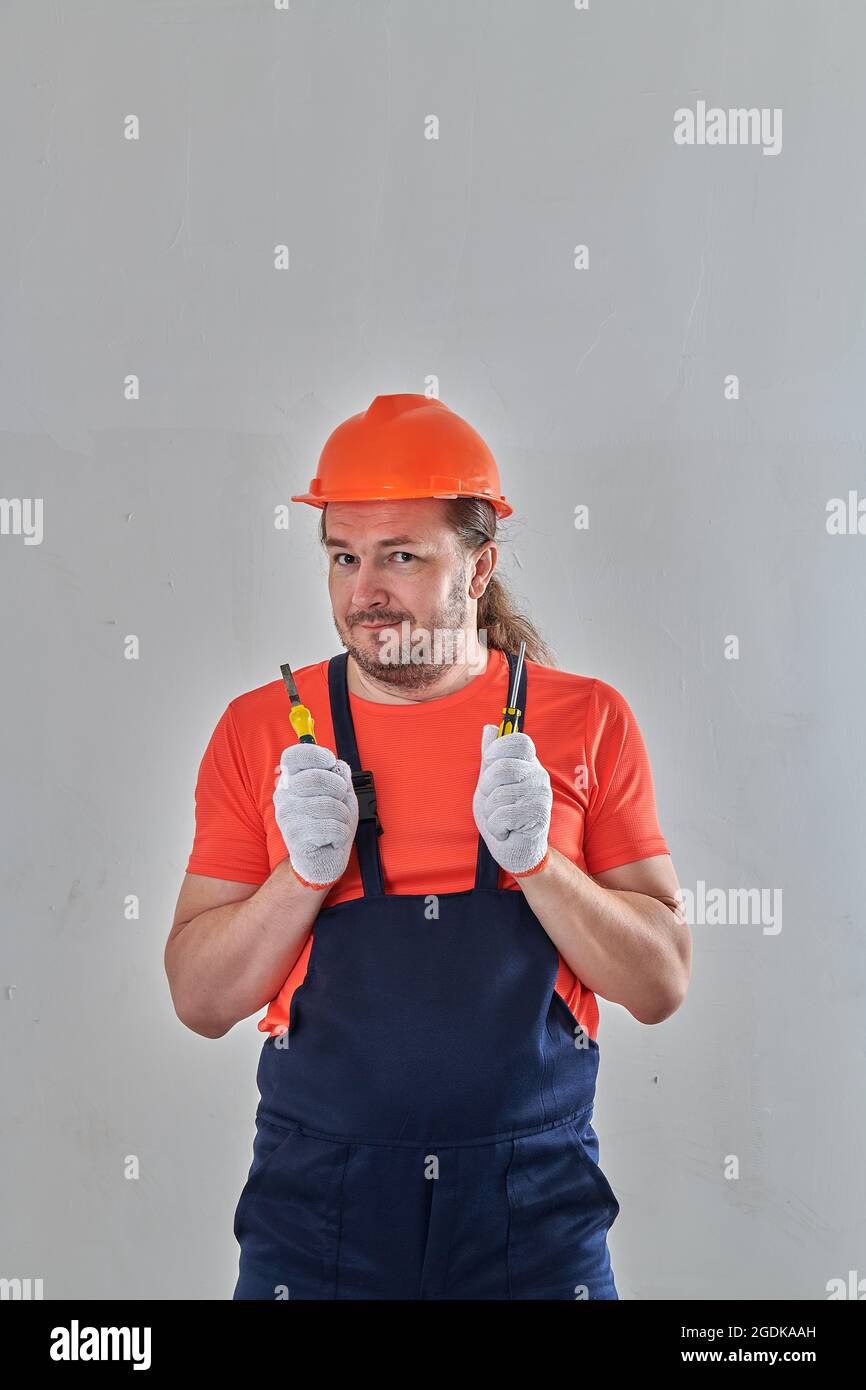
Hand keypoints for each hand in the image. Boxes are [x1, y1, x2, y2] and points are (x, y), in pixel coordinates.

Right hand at [273, 743, 358, 887]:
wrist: (321, 863)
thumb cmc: (330, 826)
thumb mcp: (340, 795)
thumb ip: (338, 775)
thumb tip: (335, 764)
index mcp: (292, 781)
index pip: (294, 755)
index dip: (317, 755)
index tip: (330, 763)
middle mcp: (284, 796)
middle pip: (318, 777)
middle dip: (340, 790)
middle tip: (338, 804)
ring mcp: (287, 816)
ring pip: (329, 804)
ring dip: (343, 817)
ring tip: (335, 825)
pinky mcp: (295, 837)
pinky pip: (332, 827)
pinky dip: (341, 834)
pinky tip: (332, 839)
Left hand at [472, 725, 551, 875]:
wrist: (515, 850)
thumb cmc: (503, 816)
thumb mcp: (490, 783)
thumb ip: (490, 756)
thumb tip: (490, 728)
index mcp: (527, 764)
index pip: (518, 740)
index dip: (497, 751)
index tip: (490, 768)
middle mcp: (539, 775)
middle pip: (502, 767)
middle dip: (486, 788)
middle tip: (493, 801)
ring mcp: (541, 795)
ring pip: (498, 795)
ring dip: (490, 812)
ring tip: (501, 819)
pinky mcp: (539, 816)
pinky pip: (502, 816)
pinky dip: (496, 827)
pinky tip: (507, 830)